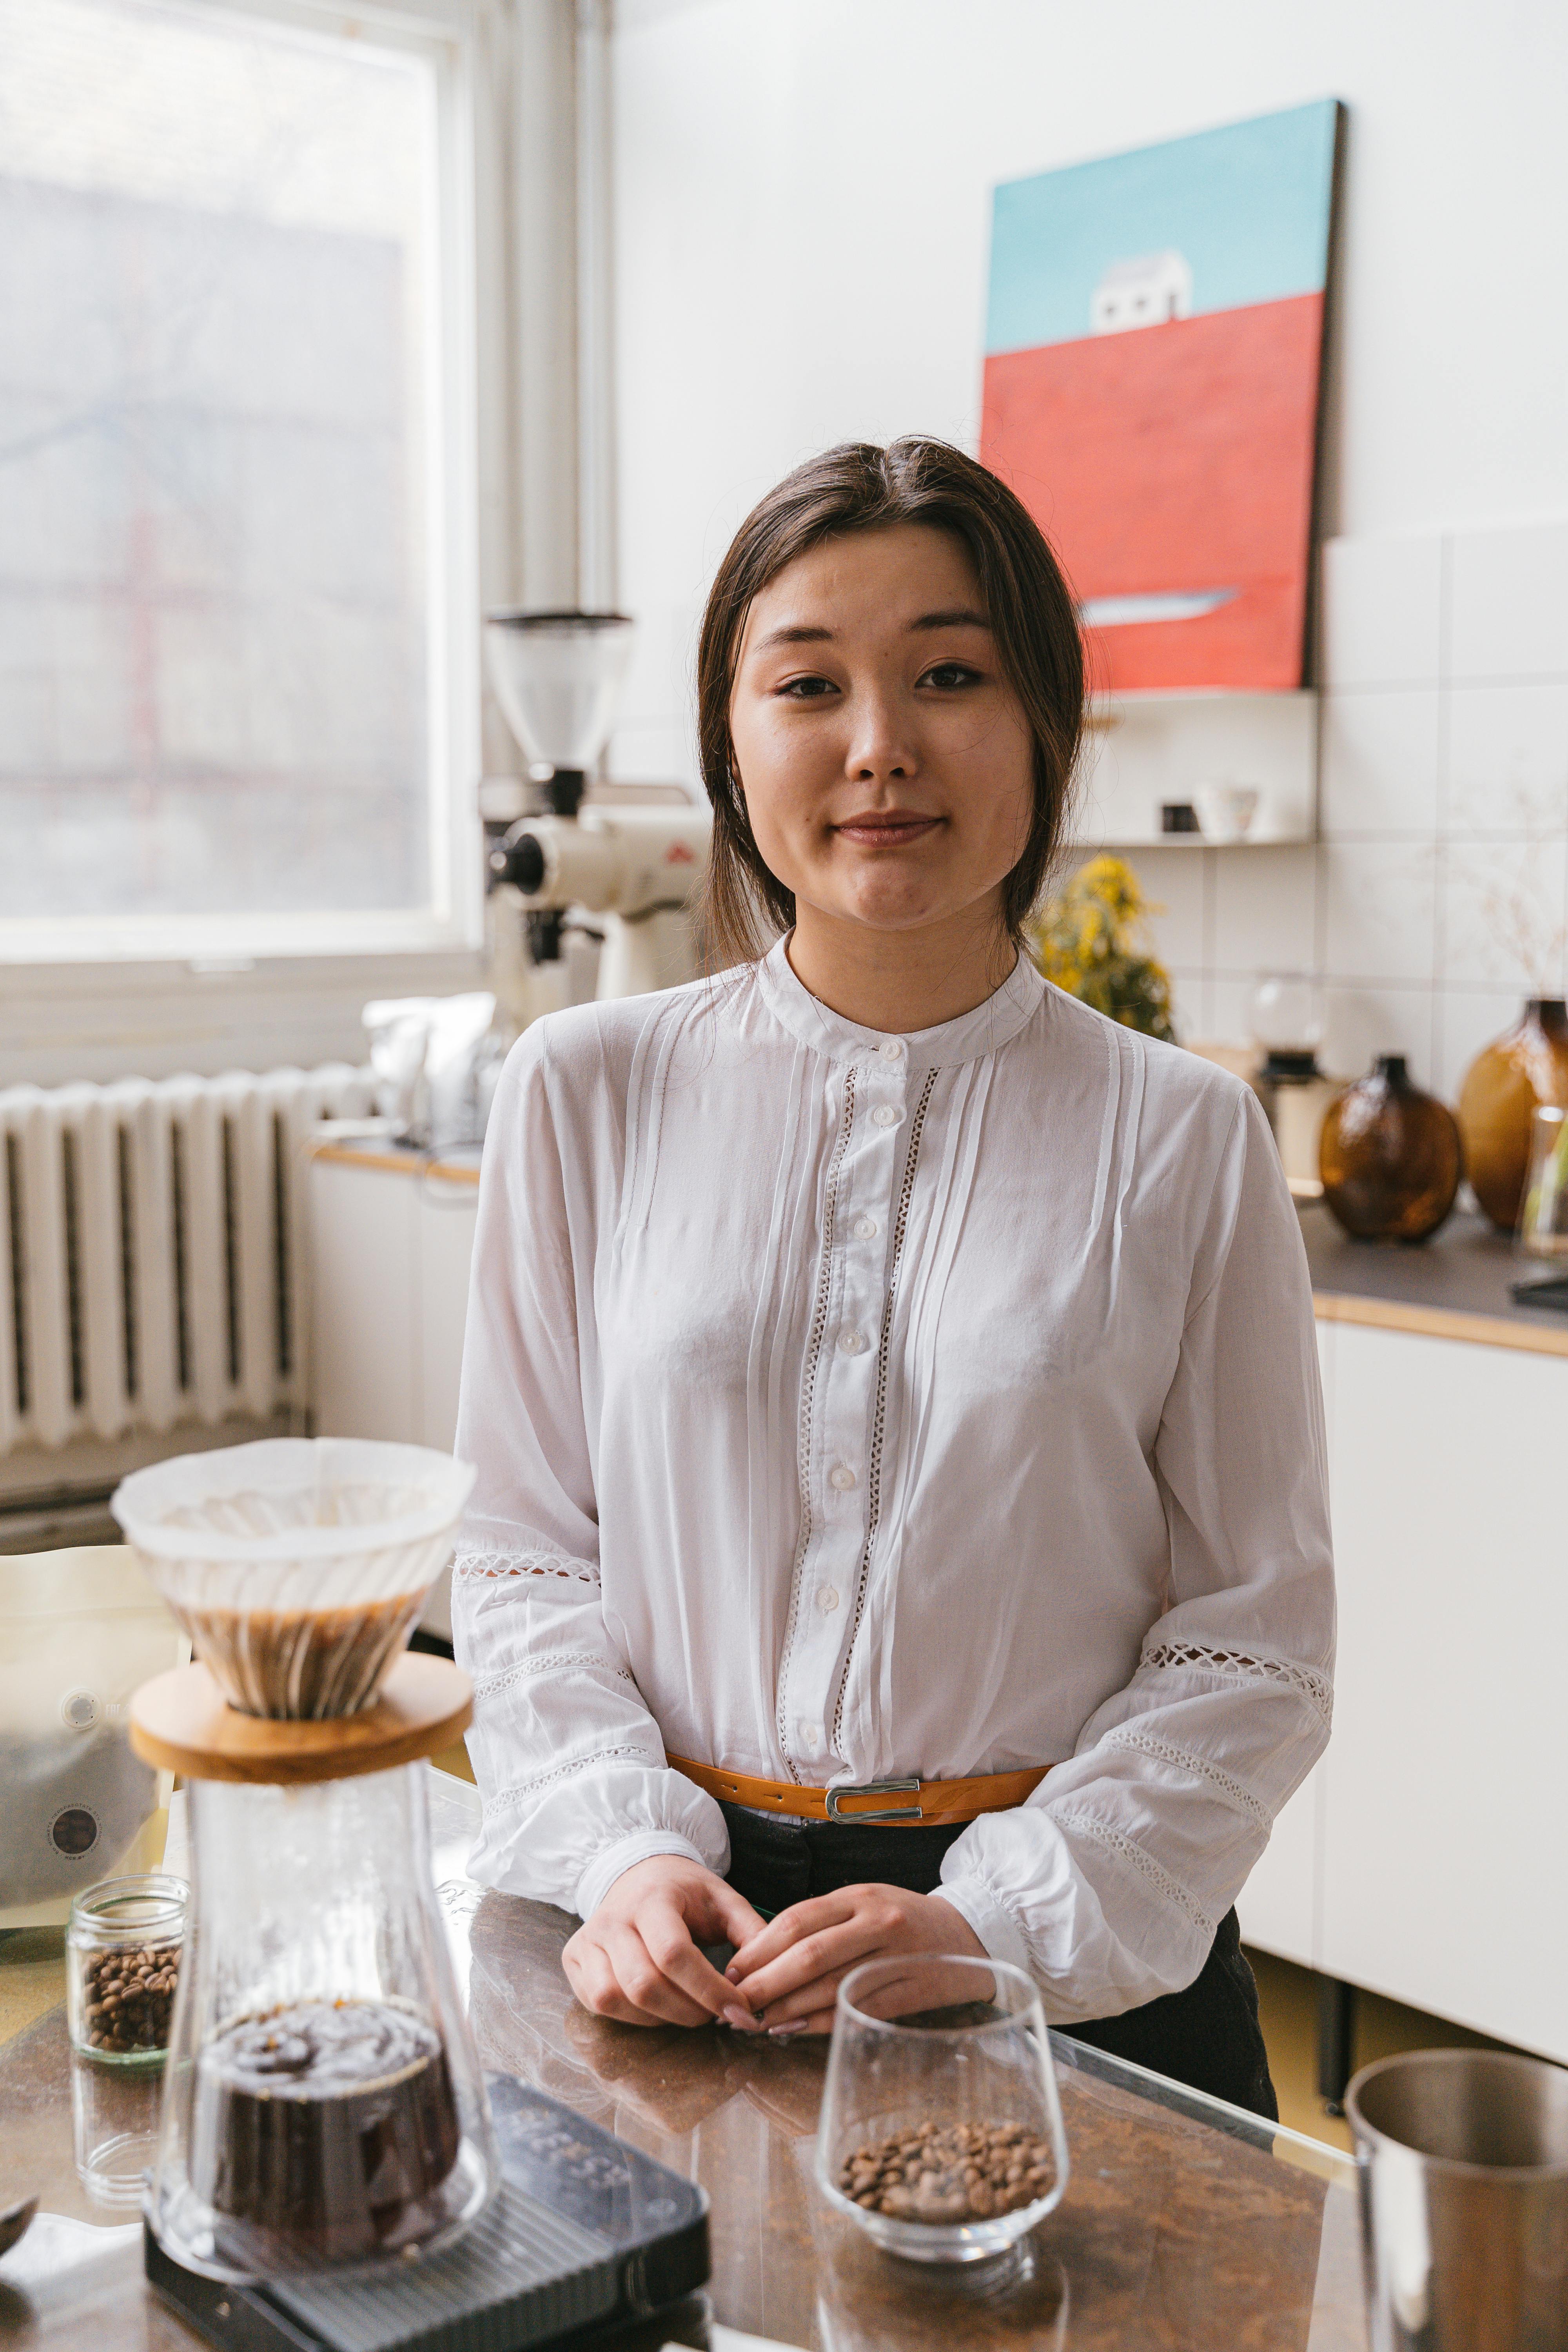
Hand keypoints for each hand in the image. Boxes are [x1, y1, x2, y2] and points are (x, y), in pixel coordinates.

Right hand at [563, 1855, 767, 2029]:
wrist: (638, 1874)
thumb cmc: (686, 1893)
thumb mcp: (724, 1899)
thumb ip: (751, 1932)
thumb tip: (770, 1975)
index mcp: (652, 1898)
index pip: (674, 1954)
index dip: (709, 1989)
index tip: (741, 2010)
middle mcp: (612, 1919)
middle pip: (643, 1984)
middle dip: (688, 2010)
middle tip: (716, 2013)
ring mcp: (588, 1940)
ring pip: (617, 1998)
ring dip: (660, 2017)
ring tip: (689, 2009)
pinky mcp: (575, 1961)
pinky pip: (600, 2004)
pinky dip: (633, 2016)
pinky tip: (659, 2006)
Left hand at [724, 1883, 988, 2036]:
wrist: (969, 1935)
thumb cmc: (904, 1920)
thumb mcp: (865, 1903)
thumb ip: (823, 1923)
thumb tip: (765, 1956)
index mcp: (860, 1896)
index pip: (797, 1920)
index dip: (759, 1947)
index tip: (732, 1969)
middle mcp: (877, 1922)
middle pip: (809, 1954)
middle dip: (765, 1981)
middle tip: (735, 2001)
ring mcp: (895, 1958)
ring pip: (829, 1986)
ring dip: (787, 2007)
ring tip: (757, 2020)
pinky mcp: (909, 1992)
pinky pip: (855, 2011)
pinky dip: (820, 2023)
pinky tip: (794, 2029)